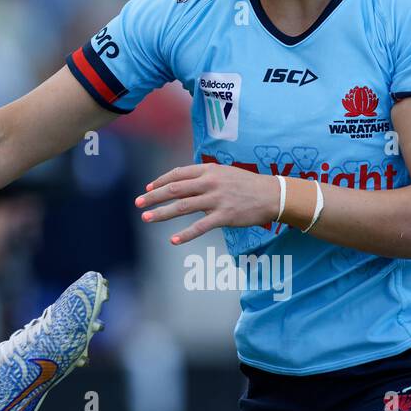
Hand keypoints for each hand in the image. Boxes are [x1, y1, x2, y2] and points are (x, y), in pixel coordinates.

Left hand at [133, 163, 278, 245]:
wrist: (272, 194)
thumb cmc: (246, 184)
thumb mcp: (223, 172)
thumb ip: (203, 176)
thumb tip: (180, 181)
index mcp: (208, 170)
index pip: (177, 174)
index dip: (160, 181)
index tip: (147, 188)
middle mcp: (210, 183)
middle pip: (174, 189)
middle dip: (153, 196)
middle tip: (138, 203)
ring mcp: (217, 199)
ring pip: (182, 207)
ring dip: (162, 213)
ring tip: (146, 218)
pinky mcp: (225, 216)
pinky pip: (201, 226)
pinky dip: (185, 234)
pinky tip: (173, 240)